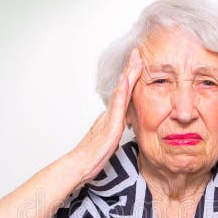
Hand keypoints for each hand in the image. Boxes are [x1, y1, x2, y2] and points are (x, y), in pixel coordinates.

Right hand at [71, 48, 142, 184]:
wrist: (79, 165)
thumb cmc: (92, 156)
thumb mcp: (109, 141)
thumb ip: (114, 130)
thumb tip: (121, 125)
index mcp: (111, 117)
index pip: (124, 93)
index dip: (130, 78)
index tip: (138, 63)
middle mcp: (109, 113)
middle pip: (122, 87)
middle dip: (130, 69)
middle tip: (137, 52)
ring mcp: (109, 118)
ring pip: (120, 92)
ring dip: (128, 74)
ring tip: (136, 59)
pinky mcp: (110, 126)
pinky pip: (117, 106)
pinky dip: (121, 92)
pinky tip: (126, 80)